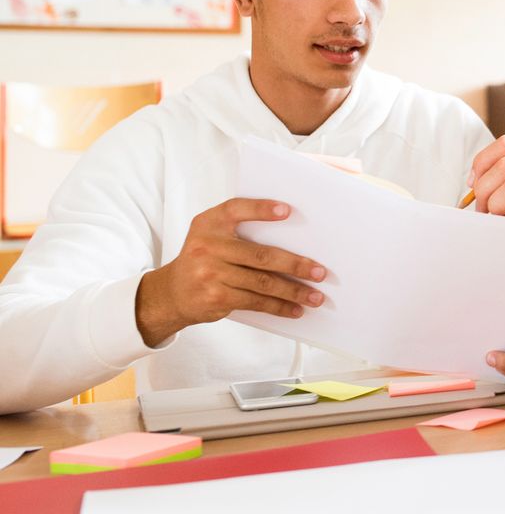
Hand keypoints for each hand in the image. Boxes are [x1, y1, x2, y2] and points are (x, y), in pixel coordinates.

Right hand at [135, 198, 327, 346]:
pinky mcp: (216, 298)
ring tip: (316, 296)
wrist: (170, 293)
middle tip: (320, 272)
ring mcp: (210, 274)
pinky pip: (255, 302)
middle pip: (261, 255)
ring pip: (262, 283)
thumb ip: (240, 230)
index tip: (288, 211)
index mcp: (209, 223)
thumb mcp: (211, 235)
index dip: (261, 209)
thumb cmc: (204, 258)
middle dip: (295, 265)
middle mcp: (207, 246)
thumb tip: (294, 239)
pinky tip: (295, 309)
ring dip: (293, 291)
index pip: (236, 209)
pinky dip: (279, 307)